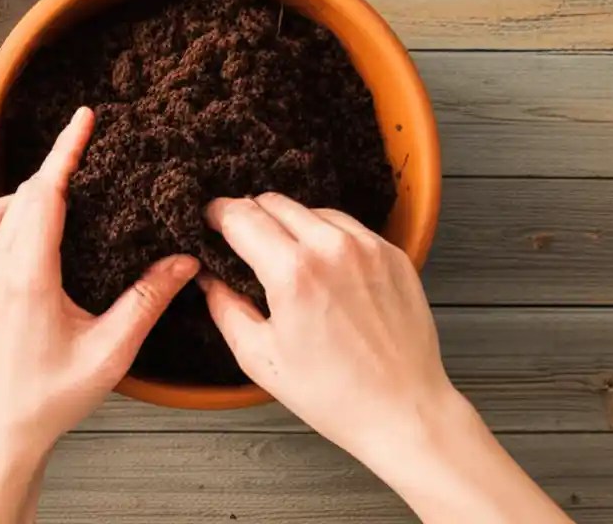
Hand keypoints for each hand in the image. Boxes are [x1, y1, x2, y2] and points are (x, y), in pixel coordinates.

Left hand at [0, 107, 198, 523]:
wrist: (3, 431)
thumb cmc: (52, 397)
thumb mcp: (110, 351)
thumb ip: (147, 299)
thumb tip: (183, 257)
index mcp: (28, 275)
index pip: (47, 193)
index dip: (66, 151)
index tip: (85, 117)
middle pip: (26, 192)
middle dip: (59, 161)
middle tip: (94, 138)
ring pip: (5, 206)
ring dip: (38, 184)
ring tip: (76, 173)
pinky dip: (22, 206)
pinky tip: (48, 215)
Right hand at [198, 193, 453, 462]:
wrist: (403, 410)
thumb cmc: (333, 393)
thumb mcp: (259, 356)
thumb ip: (225, 307)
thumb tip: (209, 277)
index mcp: (292, 272)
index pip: (242, 216)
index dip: (217, 214)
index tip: (210, 221)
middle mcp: (332, 248)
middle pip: (274, 202)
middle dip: (250, 215)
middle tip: (240, 239)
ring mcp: (368, 247)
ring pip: (311, 209)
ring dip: (288, 223)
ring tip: (283, 256)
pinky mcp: (392, 253)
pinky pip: (347, 226)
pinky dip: (325, 235)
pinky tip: (320, 265)